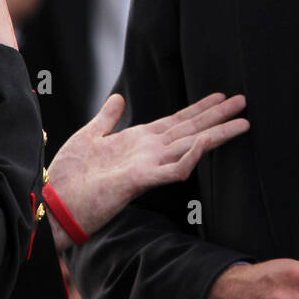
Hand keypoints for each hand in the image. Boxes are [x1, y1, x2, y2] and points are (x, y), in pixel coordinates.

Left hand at [46, 92, 248, 250]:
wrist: (54, 202)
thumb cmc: (69, 174)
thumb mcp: (88, 136)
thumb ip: (107, 118)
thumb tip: (118, 98)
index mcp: (138, 141)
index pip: (176, 121)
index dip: (198, 108)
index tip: (219, 96)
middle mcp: (149, 152)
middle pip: (190, 130)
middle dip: (217, 116)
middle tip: (243, 101)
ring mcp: (148, 167)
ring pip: (190, 146)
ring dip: (215, 133)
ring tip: (241, 121)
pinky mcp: (141, 181)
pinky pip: (173, 168)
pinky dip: (190, 155)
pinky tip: (205, 142)